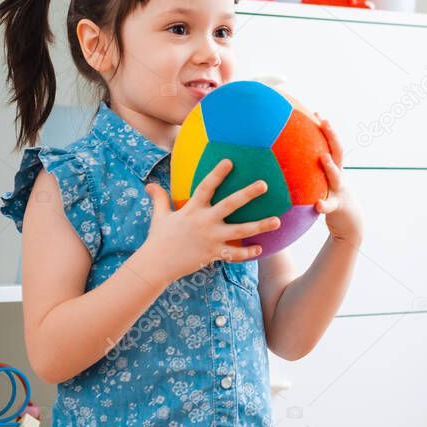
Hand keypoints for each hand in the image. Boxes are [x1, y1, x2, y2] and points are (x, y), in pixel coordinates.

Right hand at [143, 159, 280, 281]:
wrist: (156, 265)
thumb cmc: (158, 238)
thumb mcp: (159, 216)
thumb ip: (159, 198)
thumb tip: (149, 184)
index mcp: (192, 209)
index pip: (206, 187)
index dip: (218, 173)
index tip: (230, 161)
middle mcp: (204, 222)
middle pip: (230, 205)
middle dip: (248, 194)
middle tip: (264, 184)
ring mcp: (211, 239)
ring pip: (240, 231)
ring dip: (260, 226)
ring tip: (277, 221)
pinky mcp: (213, 254)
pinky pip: (234, 254)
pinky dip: (247, 253)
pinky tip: (260, 249)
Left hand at [315, 114, 363, 245]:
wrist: (349, 219)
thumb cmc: (328, 197)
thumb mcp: (320, 181)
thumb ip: (308, 170)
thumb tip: (284, 158)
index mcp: (333, 167)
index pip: (330, 144)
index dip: (325, 129)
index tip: (316, 113)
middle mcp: (338, 175)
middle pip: (338, 152)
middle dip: (332, 136)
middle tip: (325, 122)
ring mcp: (339, 189)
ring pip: (336, 176)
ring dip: (330, 167)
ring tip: (323, 158)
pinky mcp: (337, 206)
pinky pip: (330, 205)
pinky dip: (325, 205)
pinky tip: (318, 205)